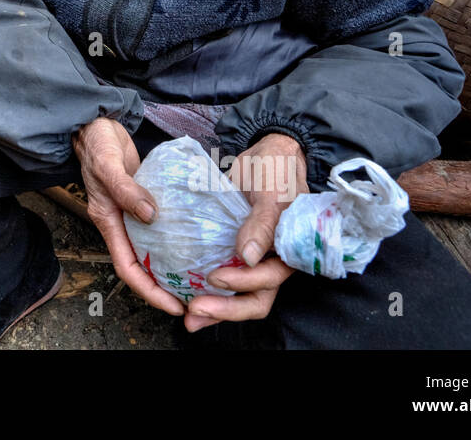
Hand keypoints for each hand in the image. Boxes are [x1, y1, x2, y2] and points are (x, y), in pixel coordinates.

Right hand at [73, 117, 185, 315]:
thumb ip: (127, 189)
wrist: (95, 123)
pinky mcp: (143, 200)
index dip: (150, 291)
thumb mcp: (109, 166)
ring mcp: (132, 213)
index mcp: (109, 222)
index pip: (129, 269)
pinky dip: (176, 238)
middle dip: (165, 287)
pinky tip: (197, 241)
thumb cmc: (97, 144)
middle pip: (142, 267)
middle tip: (195, 299)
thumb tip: (151, 216)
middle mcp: (121, 223)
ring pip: (152, 250)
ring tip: (200, 278)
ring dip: (171, 266)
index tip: (174, 305)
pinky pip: (161, 227)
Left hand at [184, 133, 308, 332]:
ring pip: (237, 295)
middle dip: (225, 309)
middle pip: (253, 299)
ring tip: (188, 317)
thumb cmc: (277, 170)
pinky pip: (222, 275)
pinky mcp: (232, 250)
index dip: (243, 284)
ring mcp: (252, 259)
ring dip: (214, 308)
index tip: (216, 277)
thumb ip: (263, 224)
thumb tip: (250, 257)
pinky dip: (205, 289)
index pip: (268, 282)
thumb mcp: (272, 193)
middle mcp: (271, 262)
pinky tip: (183, 294)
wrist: (265, 153)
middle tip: (194, 312)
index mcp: (287, 253)